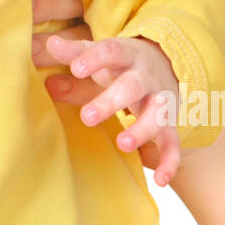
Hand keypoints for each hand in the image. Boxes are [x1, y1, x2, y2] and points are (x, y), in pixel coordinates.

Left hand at [49, 34, 181, 185]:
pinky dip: (170, 161)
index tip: (75, 68)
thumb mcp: (101, 54)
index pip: (110, 51)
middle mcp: (145, 77)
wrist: (165, 64)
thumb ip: (76, 53)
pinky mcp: (170, 123)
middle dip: (112, 101)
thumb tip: (51, 44)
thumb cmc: (120, 63)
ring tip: (123, 144)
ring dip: (142, 130)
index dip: (94, 59)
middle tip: (87, 117)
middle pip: (132, 87)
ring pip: (158, 114)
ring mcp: (160, 100)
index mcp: (125, 55)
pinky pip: (173, 143)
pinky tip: (160, 180)